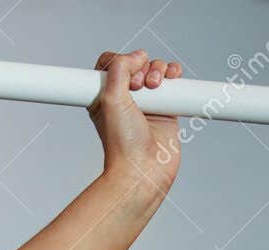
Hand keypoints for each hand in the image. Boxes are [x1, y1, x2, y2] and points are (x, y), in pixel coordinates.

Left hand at [89, 49, 182, 192]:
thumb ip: (119, 70)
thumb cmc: (122, 143)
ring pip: (156, 69)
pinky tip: (173, 79)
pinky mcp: (166, 107)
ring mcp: (146, 102)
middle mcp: (124, 98)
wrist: (144, 167)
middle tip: (139, 86)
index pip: (110, 64)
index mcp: (103, 97)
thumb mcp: (110, 100)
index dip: (120, 62)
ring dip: (159, 69)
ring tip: (156, 86)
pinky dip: (175, 75)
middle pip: (137, 63)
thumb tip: (137, 54)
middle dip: (142, 66)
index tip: (125, 76)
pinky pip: (173, 81)